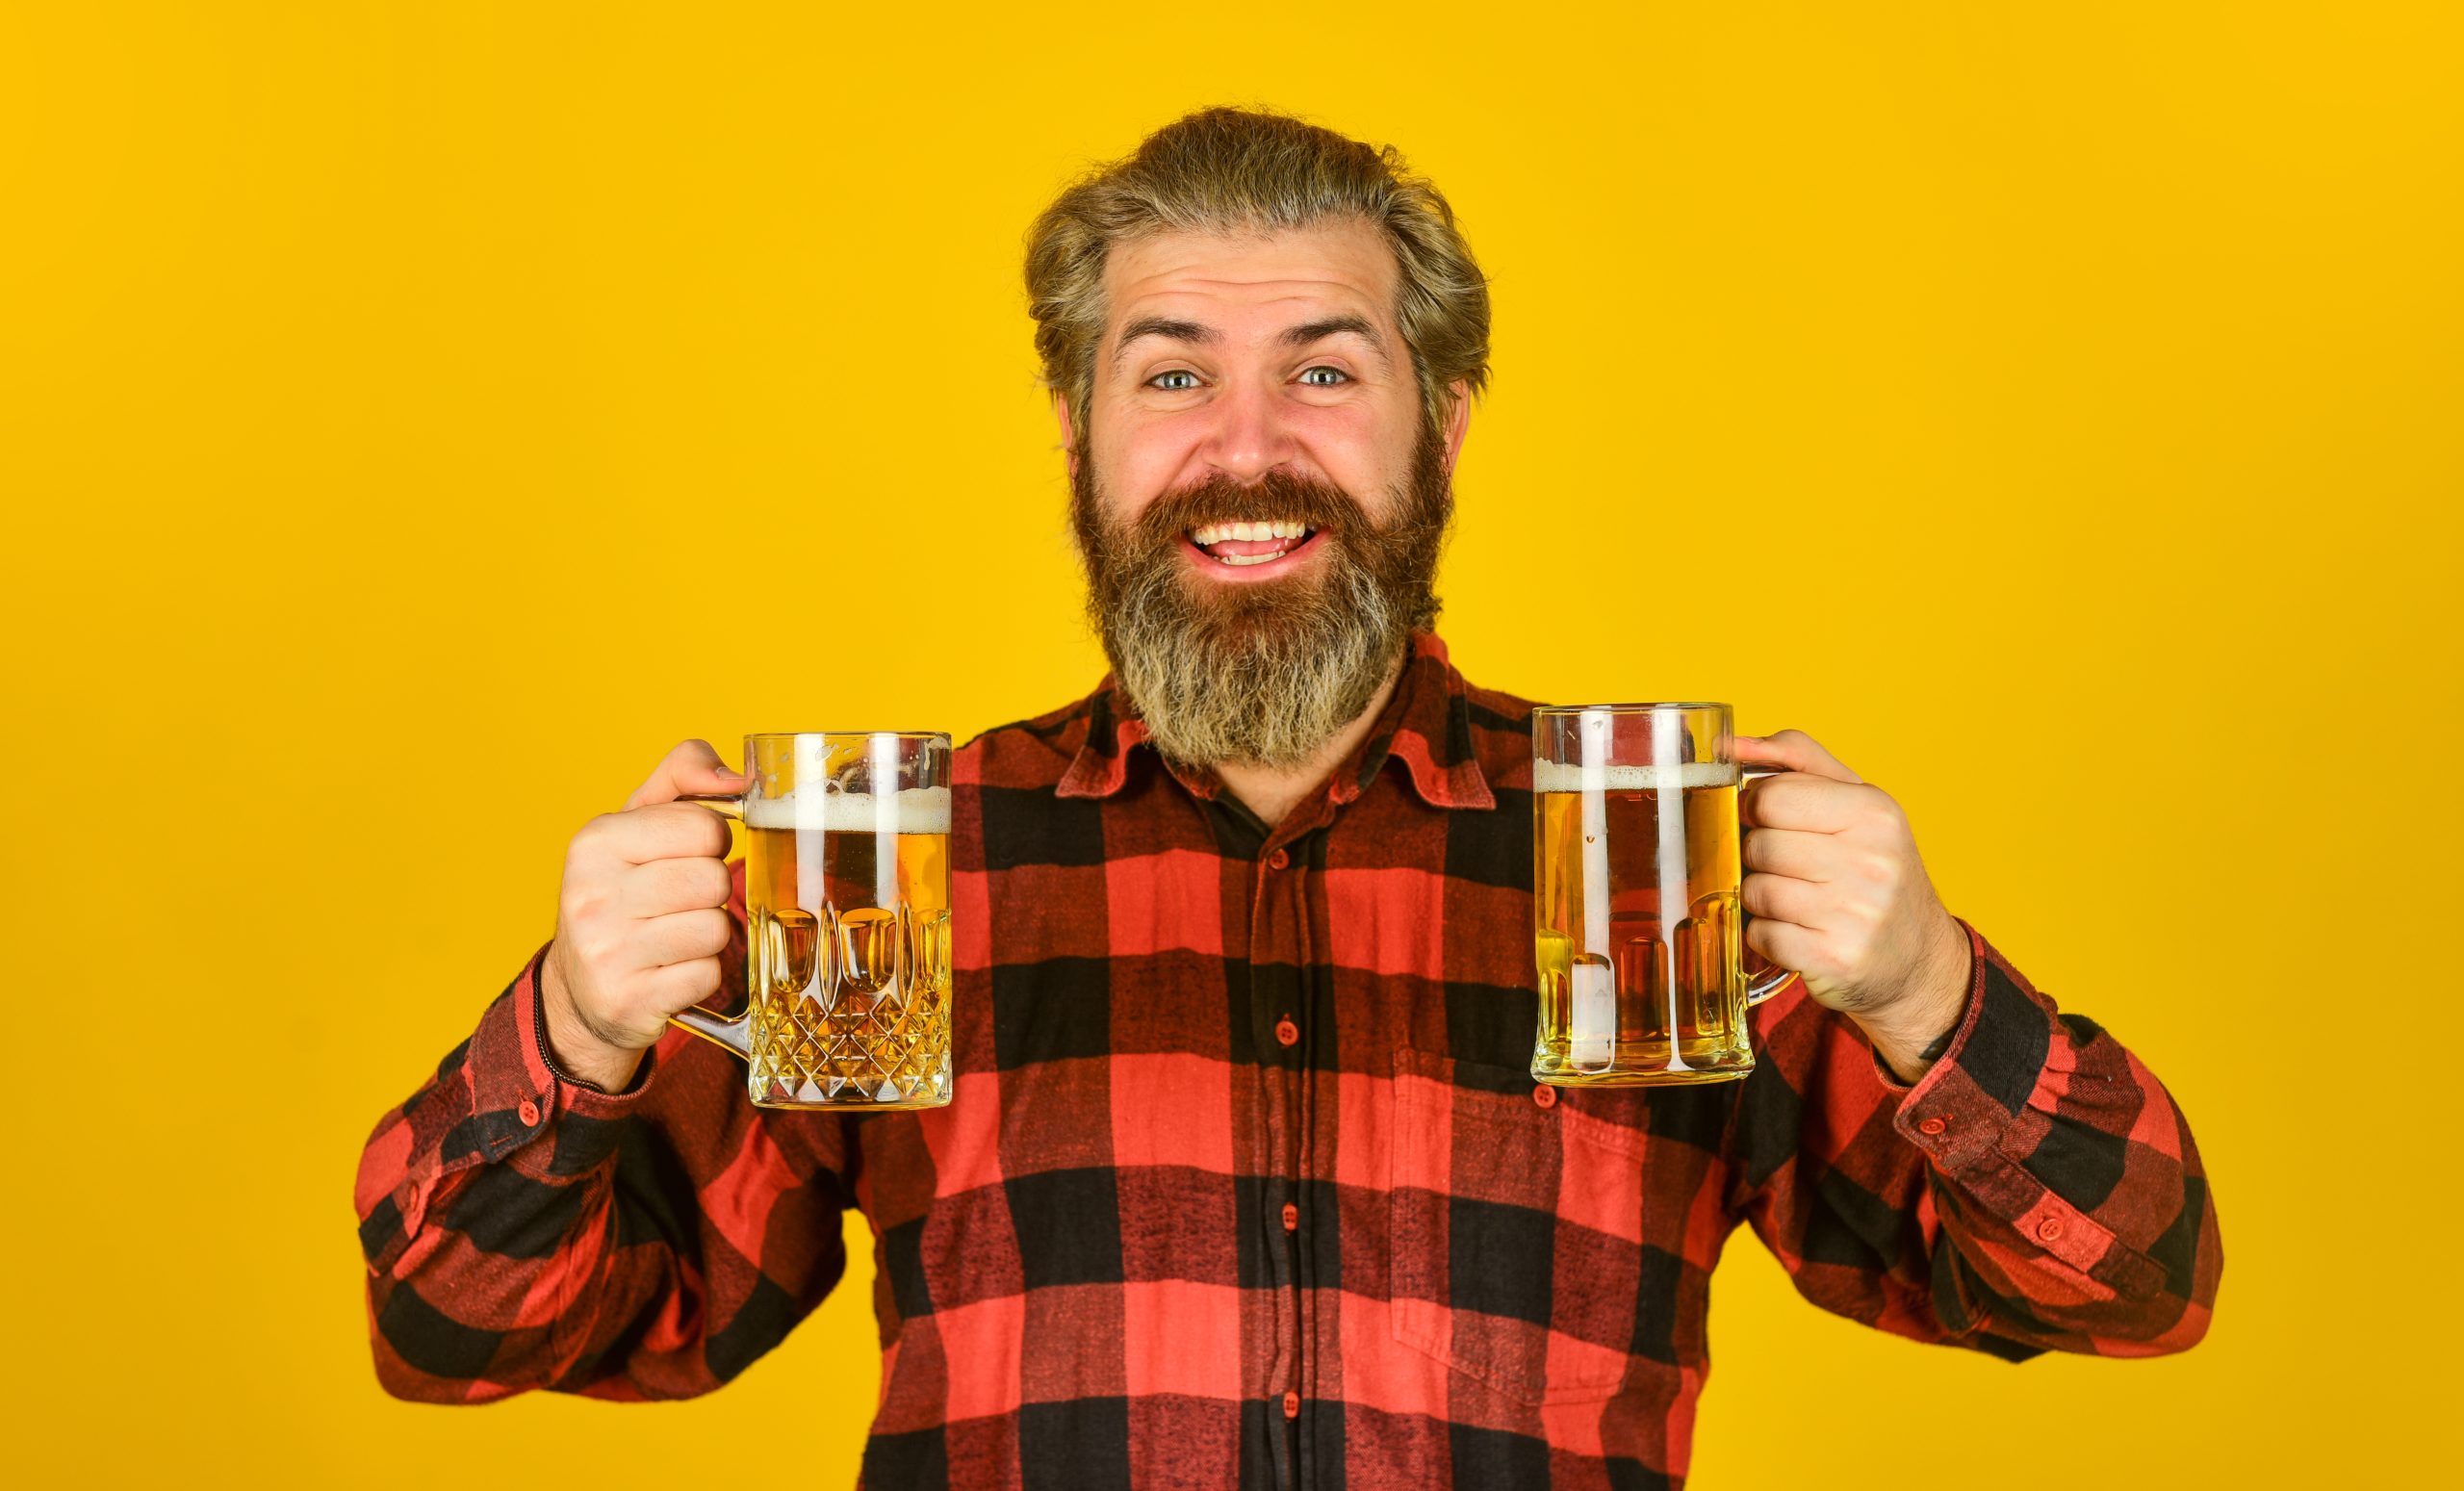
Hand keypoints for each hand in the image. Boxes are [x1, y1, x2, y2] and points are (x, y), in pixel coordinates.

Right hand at [540, 740, 743, 1091]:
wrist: (580, 989)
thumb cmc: (622, 890)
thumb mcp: (637, 822)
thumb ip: (683, 774)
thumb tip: (739, 778)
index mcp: (595, 841)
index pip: (704, 826)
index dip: (711, 841)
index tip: (686, 855)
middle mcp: (592, 894)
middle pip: (713, 879)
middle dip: (711, 890)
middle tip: (681, 901)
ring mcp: (606, 952)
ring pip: (715, 928)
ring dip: (708, 934)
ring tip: (674, 936)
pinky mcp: (628, 1000)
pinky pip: (708, 975)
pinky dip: (701, 974)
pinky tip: (669, 969)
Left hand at [1734, 729, 1970, 1080]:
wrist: (1919, 958)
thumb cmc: (1874, 868)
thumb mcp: (1855, 802)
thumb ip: (1796, 759)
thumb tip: (1733, 743)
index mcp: (1873, 812)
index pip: (1771, 796)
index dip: (1757, 809)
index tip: (1772, 822)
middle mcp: (1871, 861)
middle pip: (1759, 845)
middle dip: (1758, 856)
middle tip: (1787, 867)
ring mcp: (1855, 913)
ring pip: (1755, 891)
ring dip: (1759, 897)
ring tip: (1793, 899)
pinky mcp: (1834, 958)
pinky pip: (1761, 935)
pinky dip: (1765, 935)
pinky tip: (1795, 930)